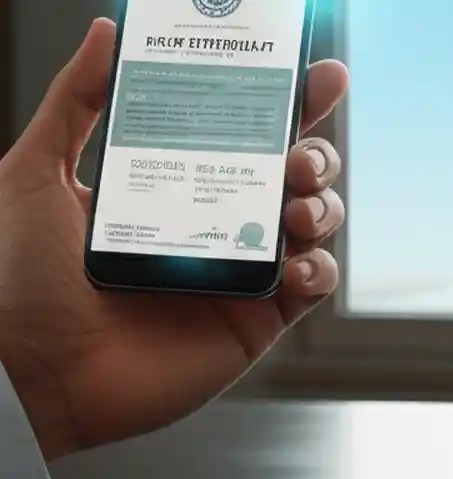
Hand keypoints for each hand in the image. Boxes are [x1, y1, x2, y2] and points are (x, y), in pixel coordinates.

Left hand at [0, 18, 349, 460]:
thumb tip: (107, 33)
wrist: (28, 370)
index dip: (283, 103)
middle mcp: (211, 224)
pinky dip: (321, 268)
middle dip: (313, 153)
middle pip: (289, 174)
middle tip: (298, 155)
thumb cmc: (17, 278)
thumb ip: (74, 100)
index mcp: (169, 183)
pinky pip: (312, 287)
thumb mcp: (35, 172)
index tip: (313, 76)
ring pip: (311, 224)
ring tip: (296, 205)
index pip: (239, 133)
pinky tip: (299, 264)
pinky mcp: (254, 321)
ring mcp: (236, 273)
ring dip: (321, 205)